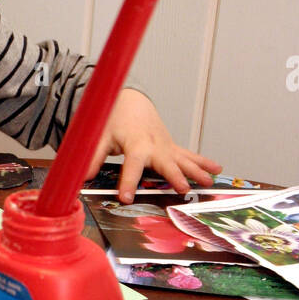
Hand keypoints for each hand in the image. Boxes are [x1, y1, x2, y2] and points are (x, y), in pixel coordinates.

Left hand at [86, 89, 221, 202]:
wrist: (130, 101)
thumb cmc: (113, 119)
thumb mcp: (99, 137)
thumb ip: (92, 157)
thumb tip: (80, 177)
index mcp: (135, 143)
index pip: (132, 165)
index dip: (129, 182)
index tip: (126, 198)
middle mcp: (154, 145)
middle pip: (165, 163)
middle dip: (175, 176)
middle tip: (183, 190)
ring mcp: (166, 145)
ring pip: (183, 159)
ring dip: (197, 171)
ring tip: (208, 182)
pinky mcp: (171, 146)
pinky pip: (189, 155)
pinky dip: (204, 162)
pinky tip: (217, 170)